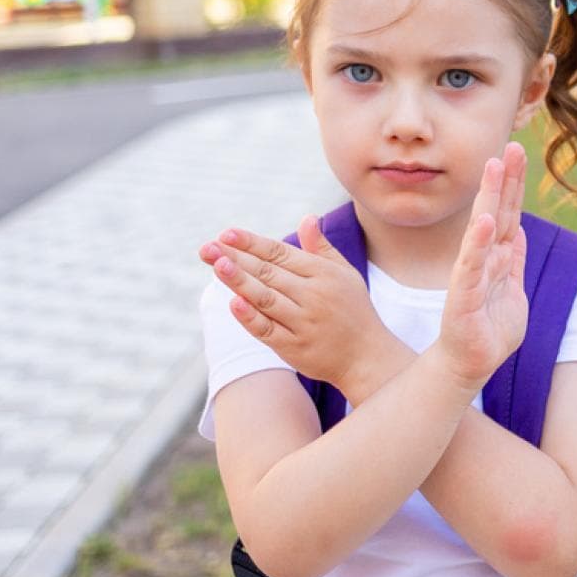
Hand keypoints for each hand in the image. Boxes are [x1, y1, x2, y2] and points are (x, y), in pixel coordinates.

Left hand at [199, 214, 391, 389]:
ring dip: (239, 281)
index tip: (226, 233)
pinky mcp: (295, 347)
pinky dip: (250, 317)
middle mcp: (314, 296)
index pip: (280, 253)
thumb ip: (322, 248)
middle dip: (236, 258)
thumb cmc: (354, 311)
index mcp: (323, 274)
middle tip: (207, 248)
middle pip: (268, 273)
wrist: (369, 357)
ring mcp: (304, 322)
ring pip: (266, 298)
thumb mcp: (344, 275)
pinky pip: (268, 330)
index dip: (252, 243)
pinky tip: (233, 303)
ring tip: (216, 265)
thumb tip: (307, 218)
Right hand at [433, 141, 528, 388]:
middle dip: (504, 179)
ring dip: (489, 198)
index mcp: (497, 258)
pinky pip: (472, 267)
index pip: (507, 213)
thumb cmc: (489, 331)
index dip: (513, 184)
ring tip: (494, 168)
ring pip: (483, 230)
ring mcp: (472, 276)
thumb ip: (512, 261)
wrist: (469, 366)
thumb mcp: (511, 290)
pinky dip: (477, 244)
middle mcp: (483, 260)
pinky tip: (484, 222)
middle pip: (496, 212)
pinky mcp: (464, 298)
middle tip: (510, 146)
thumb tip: (517, 231)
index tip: (518, 152)